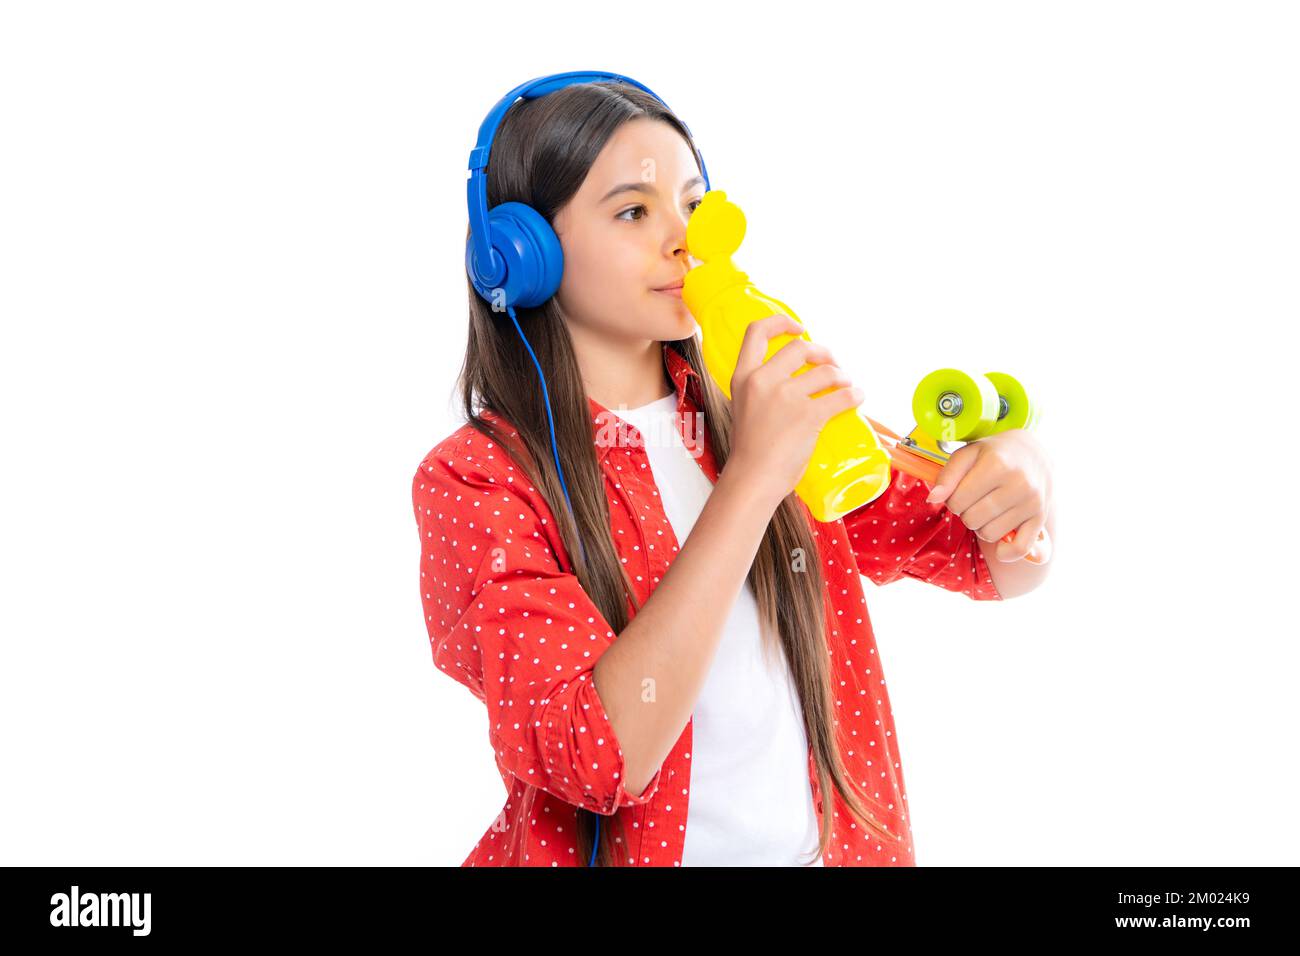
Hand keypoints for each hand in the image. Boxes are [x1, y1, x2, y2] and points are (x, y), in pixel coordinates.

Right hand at [726, 313, 863, 509]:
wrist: (752, 479)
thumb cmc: (750, 451)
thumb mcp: (744, 408)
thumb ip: (760, 391)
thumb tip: (793, 383)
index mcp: (743, 377)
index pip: (756, 331)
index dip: (781, 323)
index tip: (799, 329)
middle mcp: (762, 381)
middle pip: (800, 347)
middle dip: (822, 352)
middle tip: (831, 365)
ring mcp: (786, 397)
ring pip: (826, 371)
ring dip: (842, 375)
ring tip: (846, 385)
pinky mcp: (808, 415)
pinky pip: (841, 396)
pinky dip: (854, 395)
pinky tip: (857, 398)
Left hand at [925, 429, 1052, 561]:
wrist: (1032, 454)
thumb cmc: (993, 455)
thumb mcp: (967, 455)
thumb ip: (947, 476)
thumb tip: (933, 498)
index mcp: (997, 464)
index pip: (957, 501)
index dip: (952, 499)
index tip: (961, 491)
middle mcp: (1019, 483)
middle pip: (972, 519)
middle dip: (966, 512)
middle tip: (975, 501)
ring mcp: (1032, 502)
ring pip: (989, 534)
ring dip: (982, 527)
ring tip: (988, 510)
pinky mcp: (1040, 518)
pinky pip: (1019, 548)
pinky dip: (1005, 552)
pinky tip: (1001, 543)